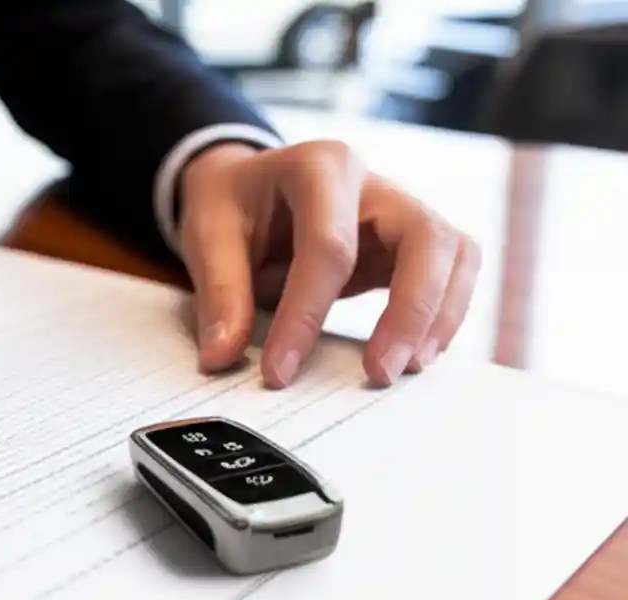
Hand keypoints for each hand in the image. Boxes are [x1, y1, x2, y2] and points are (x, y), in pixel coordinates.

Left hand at [177, 141, 479, 387]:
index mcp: (318, 165)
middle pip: (423, 236)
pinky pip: (453, 271)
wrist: (248, 187)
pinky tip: (416, 353)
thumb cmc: (232, 205)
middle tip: (378, 373)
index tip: (278, 372)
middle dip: (410, 310)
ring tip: (405, 368)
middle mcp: (372, 181)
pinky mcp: (409, 243)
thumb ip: (219, 293)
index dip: (305, 314)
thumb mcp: (207, 236)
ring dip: (439, 314)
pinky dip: (445, 313)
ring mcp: (399, 209)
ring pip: (453, 252)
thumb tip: (221, 355)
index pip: (327, 245)